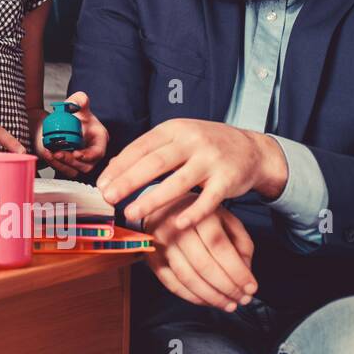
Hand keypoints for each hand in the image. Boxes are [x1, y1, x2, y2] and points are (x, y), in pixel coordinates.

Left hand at [33, 91, 107, 177]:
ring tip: (51, 153)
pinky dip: (55, 164)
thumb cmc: (73, 113)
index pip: (98, 152)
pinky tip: (47, 154)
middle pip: (86, 165)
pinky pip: (64, 170)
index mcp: (99, 139)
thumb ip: (80, 100)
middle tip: (58, 153)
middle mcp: (92, 152)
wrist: (59, 120)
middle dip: (72, 161)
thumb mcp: (76, 103)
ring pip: (74, 170)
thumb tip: (81, 100)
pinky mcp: (70, 164)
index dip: (89, 155)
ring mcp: (81, 160)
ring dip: (61, 164)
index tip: (77, 154)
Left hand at [97, 118, 287, 230]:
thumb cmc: (205, 146)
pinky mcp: (228, 179)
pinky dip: (193, 212)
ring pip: (178, 182)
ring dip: (153, 199)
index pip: (140, 148)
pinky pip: (209, 199)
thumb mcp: (177, 139)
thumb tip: (113, 168)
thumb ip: (148, 151)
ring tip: (131, 213)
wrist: (252, 149)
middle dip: (128, 181)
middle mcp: (192, 141)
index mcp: (173, 129)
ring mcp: (211, 160)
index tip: (101, 184)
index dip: (119, 167)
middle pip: (155, 163)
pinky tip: (176, 224)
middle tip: (108, 198)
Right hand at [144, 192, 256, 310]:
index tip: (252, 287)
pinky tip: (208, 301)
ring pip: (187, 277)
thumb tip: (245, 274)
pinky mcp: (152, 258)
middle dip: (227, 287)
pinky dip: (192, 297)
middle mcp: (175, 227)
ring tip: (229, 304)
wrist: (161, 207)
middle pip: (203, 265)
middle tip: (243, 299)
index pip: (219, 247)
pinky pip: (172, 284)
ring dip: (211, 296)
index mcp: (197, 214)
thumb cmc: (199, 216)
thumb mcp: (226, 219)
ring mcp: (160, 244)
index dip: (237, 271)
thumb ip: (241, 243)